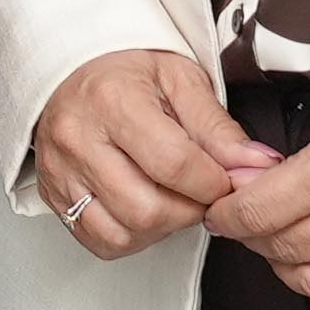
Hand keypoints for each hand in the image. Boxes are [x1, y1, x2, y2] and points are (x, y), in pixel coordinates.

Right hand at [32, 50, 279, 259]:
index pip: (174, 164)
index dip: (213, 183)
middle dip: (189, 210)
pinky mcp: (52, 194)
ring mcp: (61, 170)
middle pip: (148, 209)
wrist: (70, 68)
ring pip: (123, 233)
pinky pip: (99, 241)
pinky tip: (141, 207)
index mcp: (112, 100)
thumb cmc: (125, 70)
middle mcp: (78, 138)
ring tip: (169, 196)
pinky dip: (131, 236)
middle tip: (198, 189)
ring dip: (162, 228)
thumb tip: (257, 168)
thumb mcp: (180, 81)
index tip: (224, 178)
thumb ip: (218, 129)